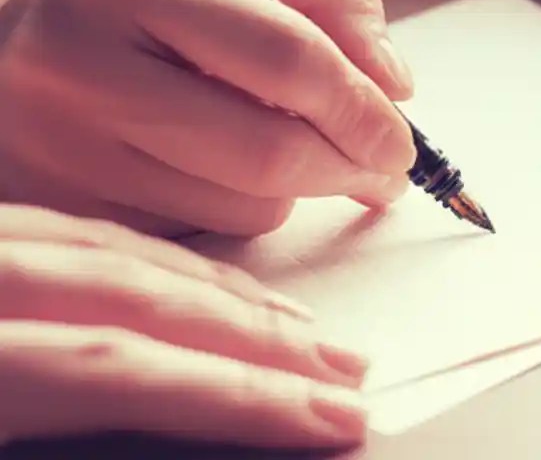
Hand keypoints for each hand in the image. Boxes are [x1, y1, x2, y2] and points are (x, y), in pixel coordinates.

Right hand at [0, 0, 416, 236]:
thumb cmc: (128, 14)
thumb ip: (322, 2)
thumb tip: (396, 83)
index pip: (284, 55)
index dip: (361, 106)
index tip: (402, 137)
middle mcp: (79, 67)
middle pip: (269, 150)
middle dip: (349, 167)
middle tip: (382, 169)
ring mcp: (64, 153)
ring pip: (244, 206)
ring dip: (294, 190)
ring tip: (282, 150)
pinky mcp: (70, 217)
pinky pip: (203, 237)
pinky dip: (238, 211)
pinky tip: (216, 173)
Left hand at [0, 204, 366, 447]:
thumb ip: (78, 445)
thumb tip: (202, 435)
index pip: (123, 370)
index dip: (241, 395)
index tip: (325, 414)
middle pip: (140, 297)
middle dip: (258, 338)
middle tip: (344, 367)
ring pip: (115, 248)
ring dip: (223, 289)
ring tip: (299, 322)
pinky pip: (71, 228)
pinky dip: (153, 253)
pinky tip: (196, 275)